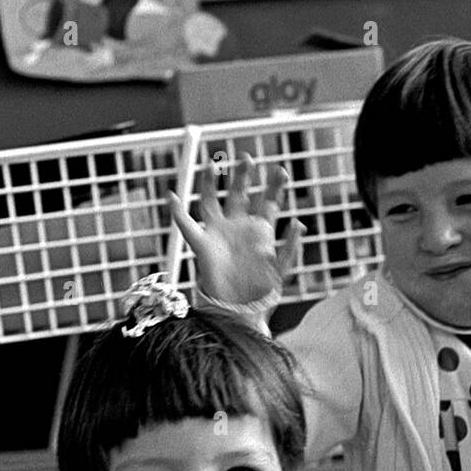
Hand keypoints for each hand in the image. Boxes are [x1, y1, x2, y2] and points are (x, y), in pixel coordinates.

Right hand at [168, 154, 303, 307]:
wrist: (239, 311)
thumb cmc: (262, 294)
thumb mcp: (281, 271)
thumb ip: (290, 247)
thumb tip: (299, 223)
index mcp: (260, 233)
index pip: (268, 202)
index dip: (274, 186)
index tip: (281, 170)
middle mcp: (239, 228)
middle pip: (240, 194)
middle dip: (244, 176)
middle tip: (247, 158)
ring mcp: (219, 234)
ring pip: (213, 201)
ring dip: (212, 182)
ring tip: (213, 163)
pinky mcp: (202, 245)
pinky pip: (186, 225)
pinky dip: (176, 212)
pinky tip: (170, 196)